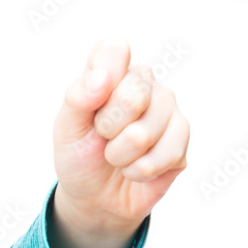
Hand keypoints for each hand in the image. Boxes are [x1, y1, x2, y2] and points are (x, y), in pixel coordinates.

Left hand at [52, 36, 189, 239]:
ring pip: (144, 134)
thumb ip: (77, 98)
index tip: (92, 102)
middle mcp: (146, 84)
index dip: (103, 78)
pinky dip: (138, 172)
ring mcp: (168, 110)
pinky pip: (162, 157)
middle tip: (103, 138)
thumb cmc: (80, 156)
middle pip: (133, 97)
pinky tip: (135, 169)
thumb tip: (101, 78)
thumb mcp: (66, 129)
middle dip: (108, 130)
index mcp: (115, 71)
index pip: (115, 51)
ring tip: (117, 157)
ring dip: (120, 157)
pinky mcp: (181, 140)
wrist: (94, 196)